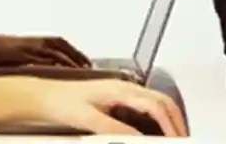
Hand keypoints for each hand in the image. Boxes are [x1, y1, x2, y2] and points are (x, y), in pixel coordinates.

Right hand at [0, 34, 90, 67]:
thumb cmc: (0, 49)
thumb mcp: (21, 50)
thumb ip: (34, 56)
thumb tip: (45, 66)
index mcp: (38, 39)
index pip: (63, 43)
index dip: (76, 52)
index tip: (86, 61)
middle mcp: (37, 42)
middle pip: (64, 48)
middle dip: (78, 57)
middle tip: (90, 67)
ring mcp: (31, 49)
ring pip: (56, 55)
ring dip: (70, 62)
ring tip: (81, 72)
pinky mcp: (24, 57)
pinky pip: (42, 62)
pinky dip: (54, 66)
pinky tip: (62, 73)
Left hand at [32, 78, 187, 136]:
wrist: (42, 97)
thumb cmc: (60, 102)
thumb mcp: (89, 119)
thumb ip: (116, 129)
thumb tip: (138, 138)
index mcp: (120, 89)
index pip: (156, 105)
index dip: (170, 123)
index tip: (177, 138)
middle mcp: (123, 88)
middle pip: (161, 101)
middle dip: (176, 119)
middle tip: (183, 137)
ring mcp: (120, 92)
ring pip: (154, 102)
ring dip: (167, 118)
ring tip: (173, 134)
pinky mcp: (115, 99)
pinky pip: (144, 106)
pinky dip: (155, 117)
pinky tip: (153, 130)